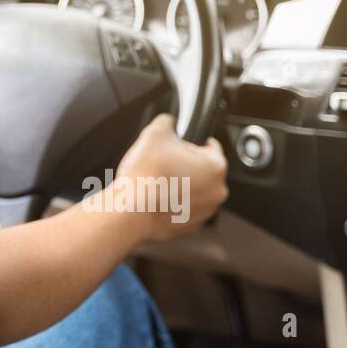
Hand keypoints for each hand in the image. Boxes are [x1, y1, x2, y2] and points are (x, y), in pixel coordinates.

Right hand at [112, 114, 228, 243]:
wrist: (130, 212)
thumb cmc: (145, 176)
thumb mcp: (154, 132)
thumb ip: (168, 121)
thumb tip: (169, 122)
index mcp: (215, 166)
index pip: (209, 145)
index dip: (189, 141)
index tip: (175, 145)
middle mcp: (216, 191)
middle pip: (202, 169)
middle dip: (184, 164)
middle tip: (162, 163)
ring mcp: (205, 212)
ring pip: (194, 190)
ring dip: (180, 184)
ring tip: (157, 181)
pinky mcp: (190, 226)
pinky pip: (184, 208)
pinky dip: (173, 202)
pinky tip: (156, 197)